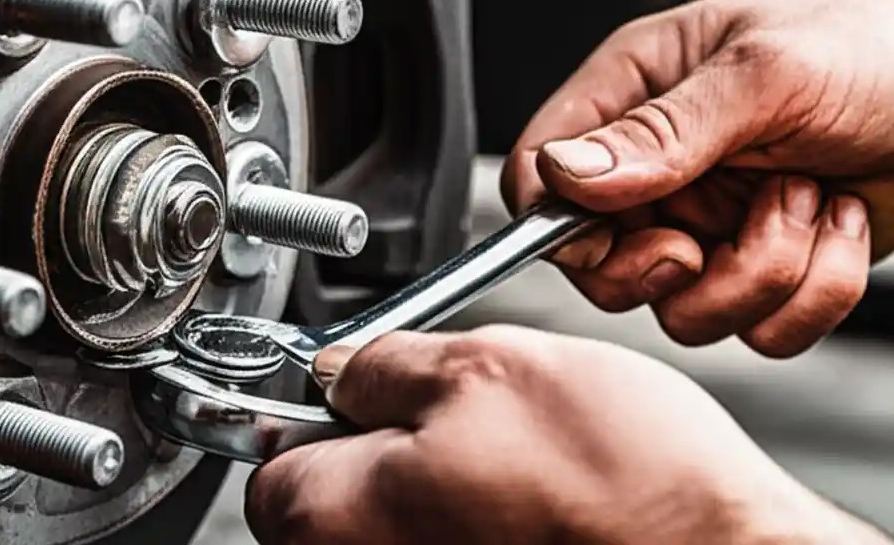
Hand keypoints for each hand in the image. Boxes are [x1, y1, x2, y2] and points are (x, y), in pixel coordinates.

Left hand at [246, 327, 890, 544]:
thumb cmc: (624, 489)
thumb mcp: (486, 369)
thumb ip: (380, 365)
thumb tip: (334, 368)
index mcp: (338, 521)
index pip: (270, 466)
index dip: (309, 415)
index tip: (348, 394)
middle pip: (326, 510)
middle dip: (375, 454)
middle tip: (454, 422)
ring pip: (395, 534)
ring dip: (433, 492)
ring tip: (512, 468)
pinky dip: (475, 530)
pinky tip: (536, 510)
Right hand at [501, 0, 893, 356]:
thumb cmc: (884, 53)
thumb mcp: (767, 76)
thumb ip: (662, 132)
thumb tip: (566, 174)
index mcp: (637, 92)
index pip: (542, 172)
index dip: (560, 221)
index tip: (615, 235)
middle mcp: (663, 166)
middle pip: (598, 262)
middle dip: (667, 267)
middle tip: (706, 242)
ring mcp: (713, 222)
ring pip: (681, 308)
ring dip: (760, 273)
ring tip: (809, 202)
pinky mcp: (769, 269)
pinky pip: (757, 331)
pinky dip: (812, 294)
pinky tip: (842, 227)